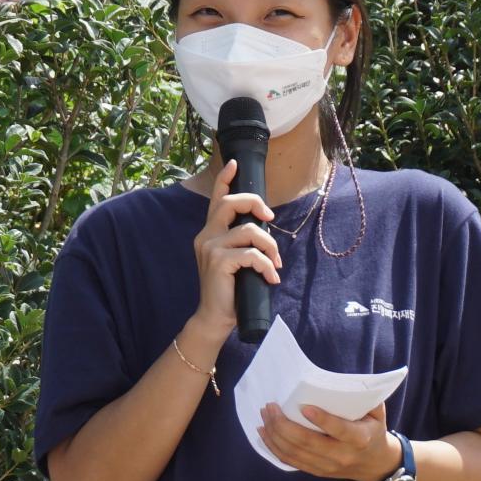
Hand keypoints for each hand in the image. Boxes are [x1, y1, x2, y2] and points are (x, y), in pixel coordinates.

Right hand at [190, 159, 281, 338]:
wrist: (215, 317)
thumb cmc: (230, 288)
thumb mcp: (235, 260)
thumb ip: (242, 242)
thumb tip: (265, 229)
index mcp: (209, 233)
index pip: (216, 199)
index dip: (225, 179)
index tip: (234, 164)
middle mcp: (206, 236)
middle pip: (231, 203)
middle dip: (255, 204)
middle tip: (270, 219)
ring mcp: (210, 247)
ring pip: (249, 231)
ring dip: (270, 247)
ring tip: (275, 264)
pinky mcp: (218, 262)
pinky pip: (251, 254)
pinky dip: (266, 265)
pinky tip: (271, 278)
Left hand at [258, 401, 399, 480]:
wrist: (375, 464)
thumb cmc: (373, 430)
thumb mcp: (377, 413)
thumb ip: (366, 398)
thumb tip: (344, 381)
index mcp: (360, 438)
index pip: (339, 430)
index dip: (322, 420)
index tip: (303, 407)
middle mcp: (342, 455)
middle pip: (307, 442)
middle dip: (284, 424)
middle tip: (270, 407)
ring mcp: (328, 466)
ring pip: (295, 453)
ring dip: (275, 434)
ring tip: (265, 416)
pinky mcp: (317, 472)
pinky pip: (291, 461)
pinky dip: (274, 448)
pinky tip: (264, 433)